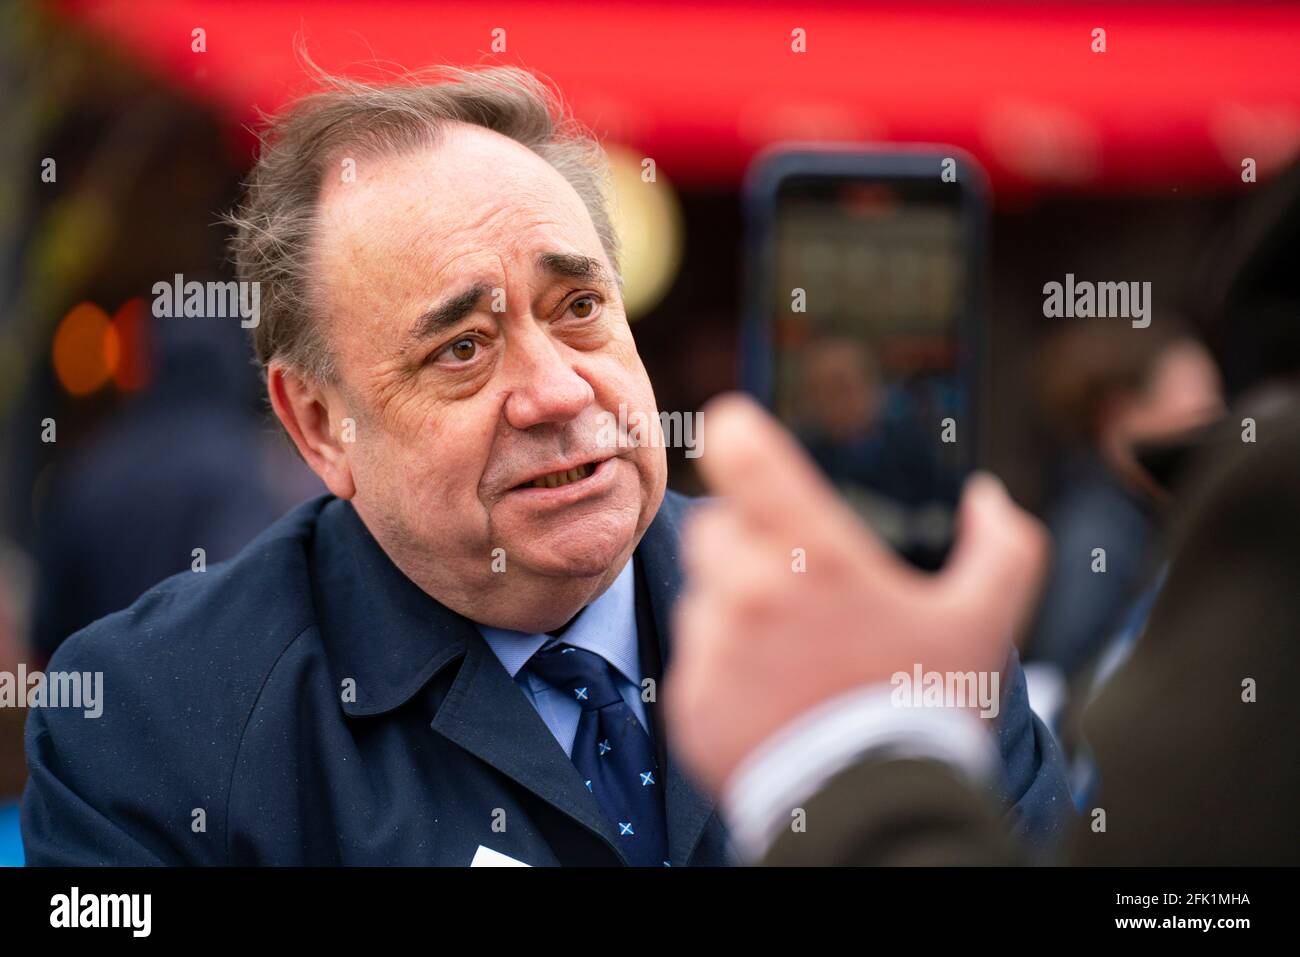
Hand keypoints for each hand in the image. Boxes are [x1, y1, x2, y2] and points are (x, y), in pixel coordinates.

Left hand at [664, 393, 1049, 797]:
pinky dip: (724, 668)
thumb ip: (1002, 548)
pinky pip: (695, 657)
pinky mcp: (691, 698)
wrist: (874, 814)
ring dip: (735, 611)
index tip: (738, 436)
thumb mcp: (984, 623)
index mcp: (815, 556)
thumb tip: (986, 497)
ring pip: (703, 596)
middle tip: (797, 591)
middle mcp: (750, 591)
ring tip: (793, 659)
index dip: (736, 435)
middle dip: (748, 547)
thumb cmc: (927, 712)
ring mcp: (714, 647)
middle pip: (715, 529)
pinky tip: (771, 698)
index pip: (742, 454)